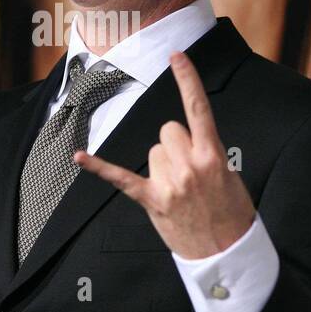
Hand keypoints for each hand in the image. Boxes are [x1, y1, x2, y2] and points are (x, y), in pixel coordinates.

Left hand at [74, 51, 255, 259]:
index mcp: (213, 156)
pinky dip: (99, 168)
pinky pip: (121, 178)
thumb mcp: (230, 176)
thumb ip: (207, 153)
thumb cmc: (232, 215)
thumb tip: (188, 145)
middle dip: (176, 144)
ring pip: (153, 152)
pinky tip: (78, 158)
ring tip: (179, 190)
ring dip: (162, 165)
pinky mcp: (151, 201)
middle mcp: (189, 167)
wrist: (227, 255)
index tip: (177, 55)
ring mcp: (168, 184)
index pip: (198, 109)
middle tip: (189, 171)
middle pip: (168, 130)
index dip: (188, 79)